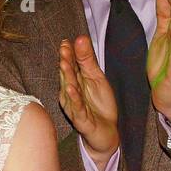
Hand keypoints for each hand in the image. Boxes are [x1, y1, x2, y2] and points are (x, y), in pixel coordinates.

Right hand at [58, 35, 118, 165]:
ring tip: (64, 64)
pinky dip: (73, 98)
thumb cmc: (99, 105)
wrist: (106, 132)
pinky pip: (76, 108)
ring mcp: (74, 106)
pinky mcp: (80, 119)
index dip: (69, 53)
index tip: (66, 41)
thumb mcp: (97, 78)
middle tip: (64, 48)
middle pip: (68, 75)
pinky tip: (70, 89)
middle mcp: (70, 93)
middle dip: (66, 61)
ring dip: (67, 77)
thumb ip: (88, 60)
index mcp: (74, 81)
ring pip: (69, 90)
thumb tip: (80, 38)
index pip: (71, 65)